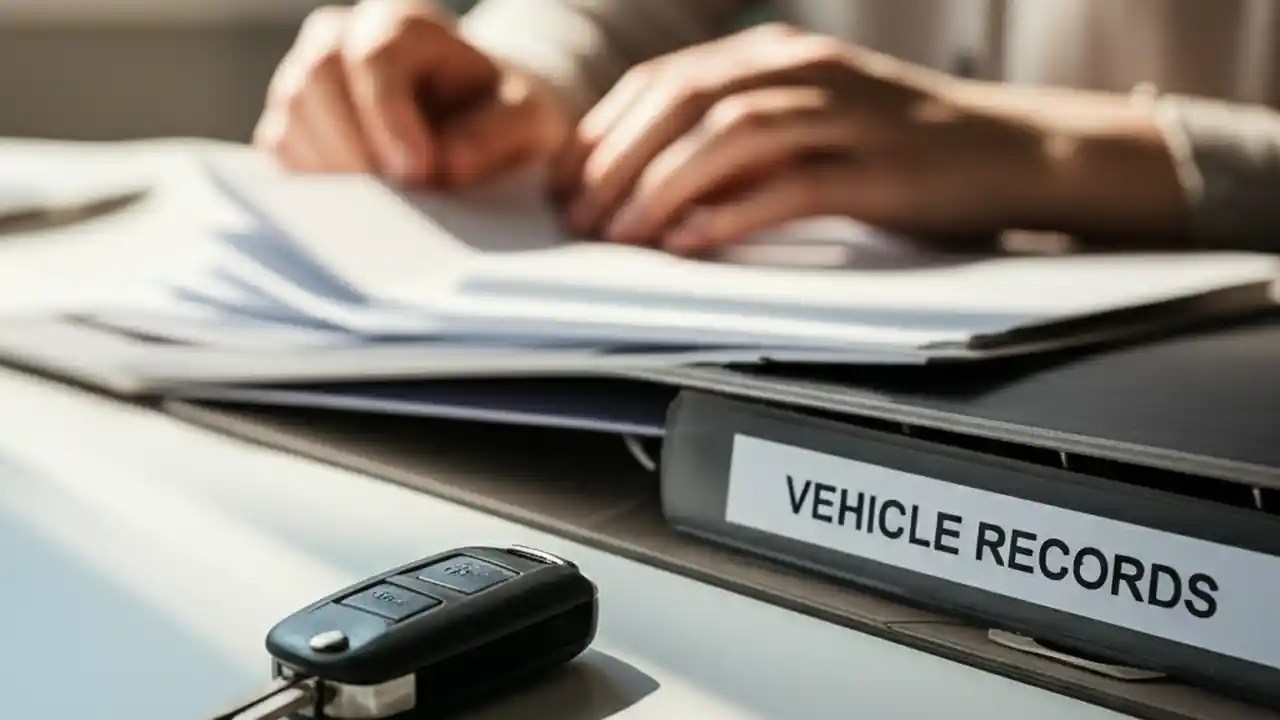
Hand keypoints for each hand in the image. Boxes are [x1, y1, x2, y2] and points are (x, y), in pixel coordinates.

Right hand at [254, 0, 572, 187]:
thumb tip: (445, 167)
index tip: (418, 172)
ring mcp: (306, 82)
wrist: (481, 127)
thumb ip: (499, 132)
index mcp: (402, 24)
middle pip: (314, 80)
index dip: (389, 116)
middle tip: (387, 207)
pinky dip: (310, 189)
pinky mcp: (291, 127)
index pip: (376, 56)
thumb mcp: (529, 118)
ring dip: (329, 176)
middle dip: (350, 149)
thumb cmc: (503, 116)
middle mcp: (341, 40)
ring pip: (289, 119)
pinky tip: (351, 217)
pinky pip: (279, 155)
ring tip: (375, 219)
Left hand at [554, 23, 1185, 253]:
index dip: (605, 129)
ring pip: (728, 138)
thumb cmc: (899, 145)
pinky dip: (730, 214)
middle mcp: (804, 72)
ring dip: (660, 186)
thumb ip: (741, 140)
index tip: (565, 178)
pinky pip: (788, 187)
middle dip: (616, 159)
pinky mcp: (877, 170)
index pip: (667, 80)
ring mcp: (844, 117)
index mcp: (779, 55)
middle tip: (578, 215)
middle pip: (685, 101)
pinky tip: (689, 241)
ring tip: (619, 234)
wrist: (1012, 151)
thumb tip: (656, 186)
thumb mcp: (810, 124)